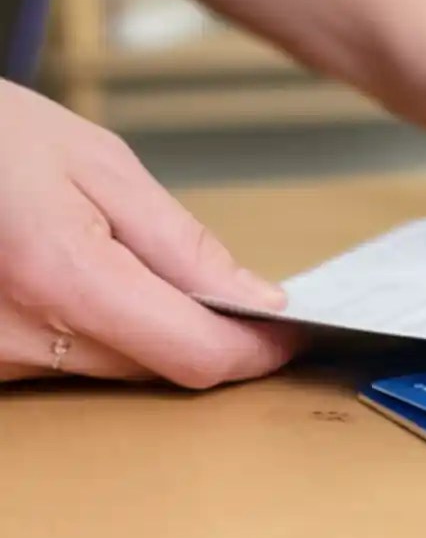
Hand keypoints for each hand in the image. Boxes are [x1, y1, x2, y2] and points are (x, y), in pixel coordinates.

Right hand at [0, 80, 296, 386]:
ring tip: (132, 264)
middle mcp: (20, 338)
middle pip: (160, 367)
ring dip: (148, 331)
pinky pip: (67, 365)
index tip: (288, 331)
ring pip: (116, 370)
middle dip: (206, 333)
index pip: (194, 353)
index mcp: (64, 278)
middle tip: (227, 291)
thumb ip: (184, 245)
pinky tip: (87, 281)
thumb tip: (259, 302)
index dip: (256, 349)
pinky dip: (98, 332)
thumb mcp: (102, 167)